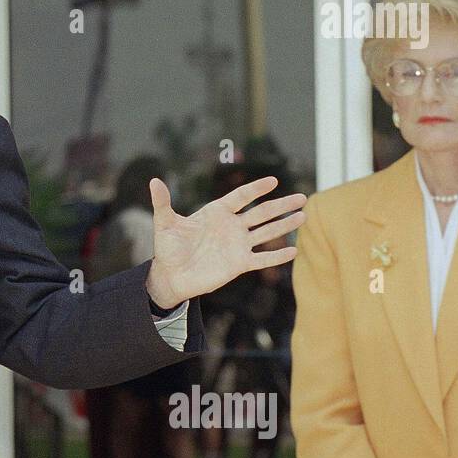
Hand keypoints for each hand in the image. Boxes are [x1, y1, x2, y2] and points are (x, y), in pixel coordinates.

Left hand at [144, 176, 306, 309]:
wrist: (171, 276)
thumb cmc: (167, 249)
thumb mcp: (164, 224)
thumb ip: (162, 203)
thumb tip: (153, 181)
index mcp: (216, 212)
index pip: (241, 197)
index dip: (256, 189)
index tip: (272, 181)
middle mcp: (231, 226)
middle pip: (261, 213)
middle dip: (281, 205)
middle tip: (302, 197)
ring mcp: (237, 245)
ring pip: (266, 232)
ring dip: (284, 225)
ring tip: (303, 216)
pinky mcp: (239, 264)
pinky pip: (262, 259)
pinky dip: (277, 256)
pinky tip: (293, 250)